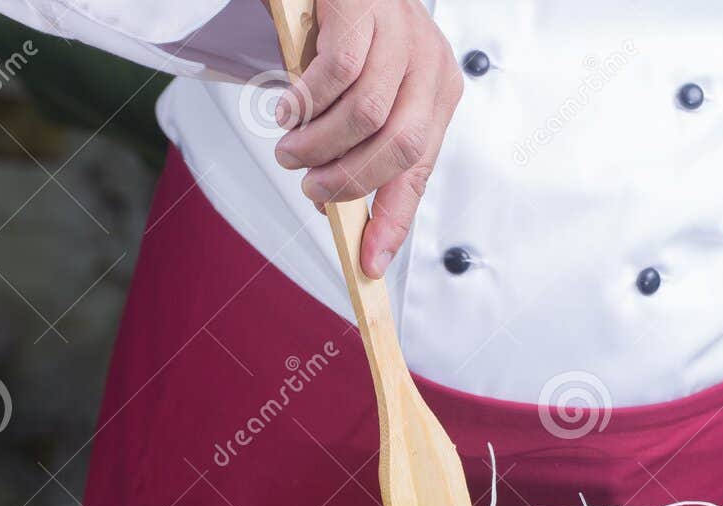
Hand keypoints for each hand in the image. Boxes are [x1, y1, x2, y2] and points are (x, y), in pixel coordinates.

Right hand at [272, 0, 462, 277]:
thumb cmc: (344, 33)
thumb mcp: (362, 95)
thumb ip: (358, 148)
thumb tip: (334, 210)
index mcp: (436, 94)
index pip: (420, 170)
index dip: (393, 221)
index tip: (368, 263)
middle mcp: (429, 64)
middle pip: (401, 147)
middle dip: (348, 181)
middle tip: (310, 187)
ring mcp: (402, 31)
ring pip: (368, 115)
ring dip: (320, 145)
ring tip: (290, 149)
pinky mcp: (365, 6)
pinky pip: (340, 71)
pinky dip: (307, 101)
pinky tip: (286, 109)